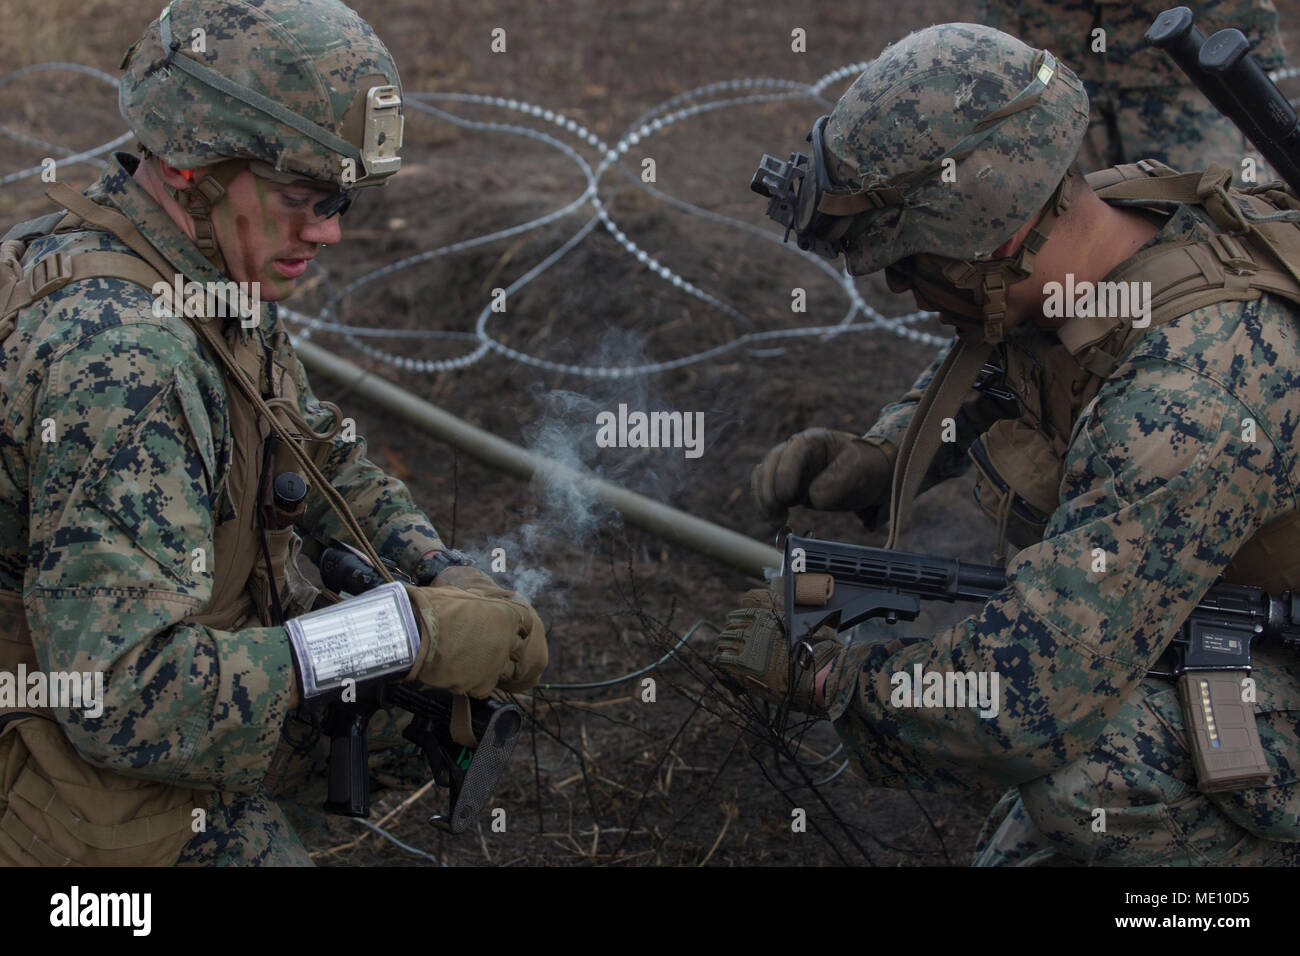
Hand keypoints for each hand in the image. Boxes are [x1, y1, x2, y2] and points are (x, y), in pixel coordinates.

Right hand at [404, 567, 547, 696]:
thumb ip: (481, 606)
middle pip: (517, 650)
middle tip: (483, 648)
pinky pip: (483, 688)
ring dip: (490, 669)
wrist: (413, 634)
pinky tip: (456, 674)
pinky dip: (473, 684)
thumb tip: (481, 607)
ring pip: (503, 671)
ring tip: (468, 663)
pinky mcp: (481, 684)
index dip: (514, 628)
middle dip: (504, 649)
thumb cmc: (433, 609)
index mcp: (507, 616)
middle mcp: (507, 641)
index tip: (504, 631)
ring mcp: (495, 664)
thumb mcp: (463, 597)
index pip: (525, 625)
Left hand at [712, 587, 840, 712]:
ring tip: (726, 654)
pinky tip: (723, 665)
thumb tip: (779, 616)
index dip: (736, 621)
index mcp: (768, 617)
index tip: (736, 626)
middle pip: (730, 627)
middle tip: (730, 644)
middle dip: (730, 635)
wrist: (813, 673)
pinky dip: (721, 661)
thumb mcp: (801, 628)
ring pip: (723, 641)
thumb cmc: (814, 653)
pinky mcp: (743, 663)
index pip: (741, 614)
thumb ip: (786, 622)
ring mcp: (748, 644)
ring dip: (724, 647)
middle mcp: (756, 627)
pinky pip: (722, 659)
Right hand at [750, 429, 893, 520]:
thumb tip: (812, 498)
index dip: (785, 473)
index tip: (788, 497)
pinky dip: (767, 506)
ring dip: (765, 500)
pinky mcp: (786, 484)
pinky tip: (776, 521)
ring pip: (764, 478)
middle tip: (778, 514)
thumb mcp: (858, 471)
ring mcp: (788, 467)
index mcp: (813, 441)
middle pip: (771, 464)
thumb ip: (838, 481)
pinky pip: (767, 492)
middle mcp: (795, 451)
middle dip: (770, 490)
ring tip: (776, 521)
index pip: (792, 452)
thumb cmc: (863, 469)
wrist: (867, 477)